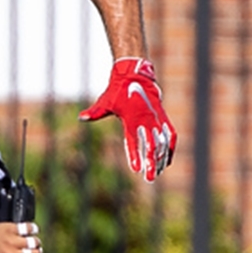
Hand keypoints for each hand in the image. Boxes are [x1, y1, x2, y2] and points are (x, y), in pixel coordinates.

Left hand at [79, 57, 175, 181]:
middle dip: (151, 163)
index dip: (134, 155)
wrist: (134, 73)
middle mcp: (146, 119)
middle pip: (151, 145)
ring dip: (161, 158)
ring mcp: (156, 118)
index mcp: (132, 118)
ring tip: (158, 172)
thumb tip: (81, 118)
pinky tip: (167, 160)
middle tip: (149, 178)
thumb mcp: (105, 101)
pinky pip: (170, 134)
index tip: (135, 169)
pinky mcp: (162, 117)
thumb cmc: (117, 90)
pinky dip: (170, 148)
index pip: (133, 141)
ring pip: (162, 142)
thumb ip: (95, 112)